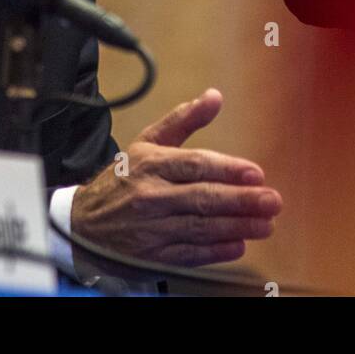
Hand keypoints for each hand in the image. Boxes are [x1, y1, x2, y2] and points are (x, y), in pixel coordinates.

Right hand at [70, 88, 281, 267]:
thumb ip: (184, 120)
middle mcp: (151, 195)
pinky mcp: (152, 256)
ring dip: (237, 227)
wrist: (83, 224)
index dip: (227, 169)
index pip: (194, 165)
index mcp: (151, 163)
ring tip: (265, 224)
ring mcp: (152, 228)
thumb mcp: (148, 142)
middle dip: (241, 200)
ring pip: (200, 227)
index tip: (255, 173)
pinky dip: (215, 252)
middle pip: (202, 197)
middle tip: (271, 200)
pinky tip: (238, 246)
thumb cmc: (123, 179)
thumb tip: (214, 96)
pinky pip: (189, 254)